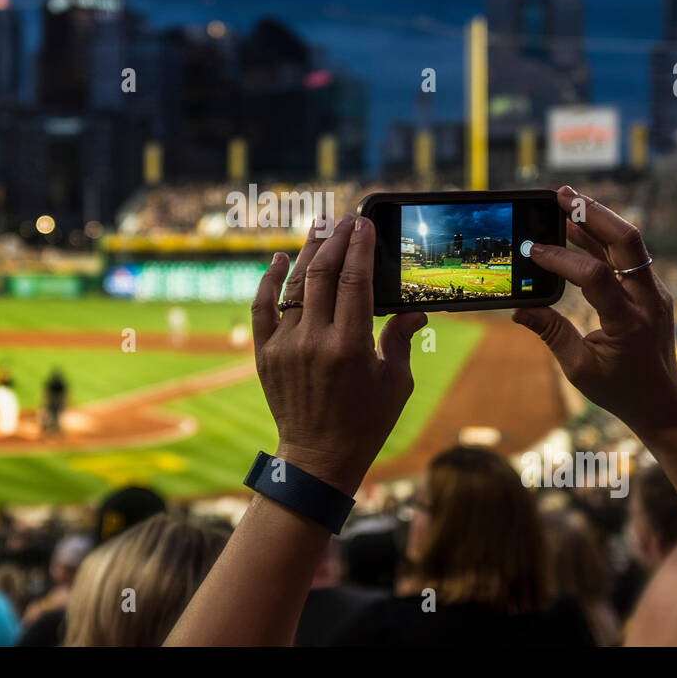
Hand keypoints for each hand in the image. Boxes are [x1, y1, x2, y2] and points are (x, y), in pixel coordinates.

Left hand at [251, 214, 427, 493]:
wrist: (318, 458)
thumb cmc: (365, 422)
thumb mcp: (395, 382)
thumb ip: (401, 340)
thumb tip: (415, 312)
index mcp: (350, 346)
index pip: (355, 281)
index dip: (359, 248)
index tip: (363, 225)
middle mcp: (314, 341)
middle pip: (323, 275)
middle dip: (334, 241)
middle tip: (343, 220)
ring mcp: (285, 346)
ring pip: (294, 286)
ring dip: (307, 253)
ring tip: (318, 228)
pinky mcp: (265, 354)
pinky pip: (261, 308)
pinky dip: (269, 281)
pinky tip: (279, 259)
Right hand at [513, 186, 676, 431]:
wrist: (662, 400)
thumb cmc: (620, 389)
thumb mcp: (580, 369)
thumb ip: (552, 334)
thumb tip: (519, 311)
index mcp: (630, 322)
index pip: (596, 277)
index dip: (563, 260)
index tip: (533, 250)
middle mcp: (648, 300)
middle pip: (627, 241)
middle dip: (593, 213)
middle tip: (561, 194)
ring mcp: (654, 290)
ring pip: (629, 242)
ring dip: (597, 218)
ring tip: (565, 200)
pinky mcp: (650, 288)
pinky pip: (627, 255)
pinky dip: (602, 237)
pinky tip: (578, 227)